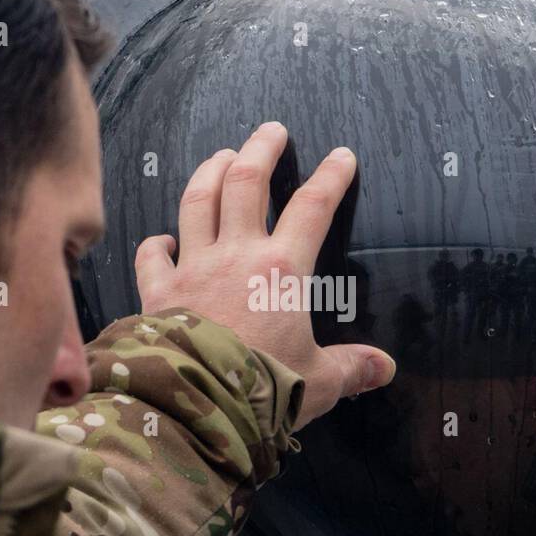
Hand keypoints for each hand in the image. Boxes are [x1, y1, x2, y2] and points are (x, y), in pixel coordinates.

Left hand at [134, 121, 395, 428]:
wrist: (198, 404)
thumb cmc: (262, 391)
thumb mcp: (318, 381)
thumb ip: (350, 368)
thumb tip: (384, 368)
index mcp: (282, 270)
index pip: (313, 207)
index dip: (331, 177)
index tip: (341, 156)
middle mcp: (236, 256)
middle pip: (247, 182)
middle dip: (262, 149)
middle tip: (272, 130)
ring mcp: (193, 269)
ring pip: (198, 201)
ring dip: (210, 171)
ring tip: (222, 154)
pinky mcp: (158, 292)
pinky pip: (151, 256)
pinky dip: (155, 242)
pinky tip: (160, 237)